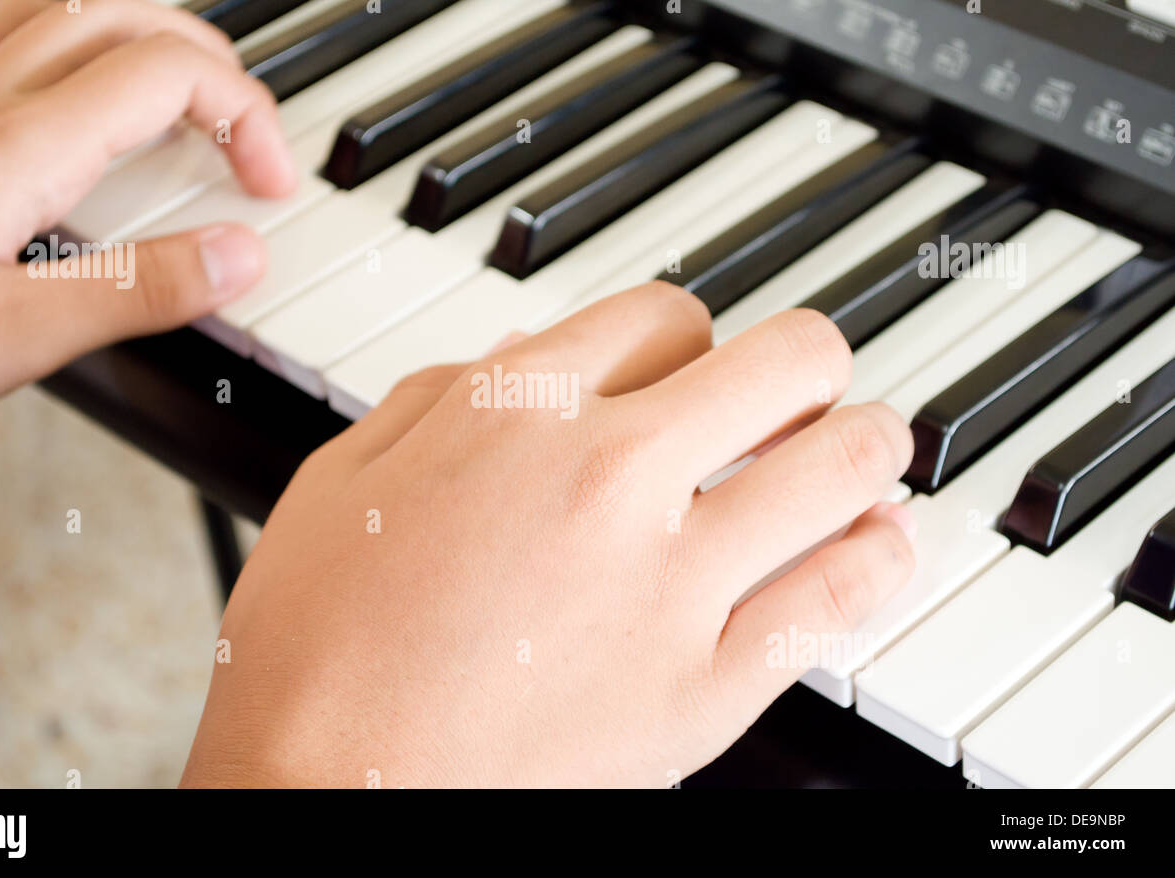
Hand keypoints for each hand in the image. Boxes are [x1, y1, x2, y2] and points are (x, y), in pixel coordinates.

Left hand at [0, 0, 295, 429]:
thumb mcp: (12, 337)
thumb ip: (138, 291)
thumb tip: (239, 255)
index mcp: (20, 145)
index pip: (170, 74)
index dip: (248, 116)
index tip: (269, 188)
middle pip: (124, 10)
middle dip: (213, 61)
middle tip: (243, 136)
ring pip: (63, 4)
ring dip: (145, 32)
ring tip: (184, 98)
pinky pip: (8, 33)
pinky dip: (77, 44)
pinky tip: (79, 105)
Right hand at [182, 285, 916, 787]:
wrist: (326, 796)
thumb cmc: (315, 652)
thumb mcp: (338, 482)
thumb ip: (436, 399)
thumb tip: (523, 353)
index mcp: (517, 412)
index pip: (665, 316)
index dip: (691, 332)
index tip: (694, 360)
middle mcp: (610, 476)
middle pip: (782, 364)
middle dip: (806, 364)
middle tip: (806, 385)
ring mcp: (670, 582)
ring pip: (837, 467)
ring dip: (867, 443)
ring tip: (869, 448)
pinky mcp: (705, 687)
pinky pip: (833, 601)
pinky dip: (877, 560)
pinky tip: (881, 543)